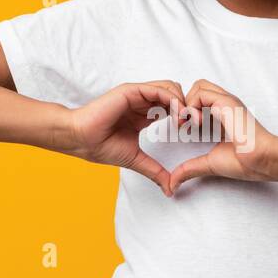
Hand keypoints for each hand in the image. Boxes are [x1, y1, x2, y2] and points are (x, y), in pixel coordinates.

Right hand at [59, 80, 188, 195]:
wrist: (82, 139)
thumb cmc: (102, 147)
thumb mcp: (136, 160)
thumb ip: (155, 171)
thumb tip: (170, 189)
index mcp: (143, 115)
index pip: (171, 107)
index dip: (185, 116)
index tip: (193, 131)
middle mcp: (142, 102)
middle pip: (174, 95)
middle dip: (188, 107)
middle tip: (195, 124)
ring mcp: (137, 94)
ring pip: (169, 88)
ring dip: (182, 102)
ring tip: (186, 119)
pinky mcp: (132, 91)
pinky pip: (158, 89)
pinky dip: (172, 99)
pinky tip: (177, 114)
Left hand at [166, 79, 277, 194]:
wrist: (261, 159)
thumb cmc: (244, 162)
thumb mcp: (209, 163)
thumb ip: (190, 168)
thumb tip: (174, 182)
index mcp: (223, 116)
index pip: (200, 101)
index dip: (188, 112)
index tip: (185, 131)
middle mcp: (225, 105)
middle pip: (198, 88)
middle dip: (184, 104)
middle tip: (183, 125)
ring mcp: (226, 101)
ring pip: (198, 86)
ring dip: (186, 104)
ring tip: (187, 124)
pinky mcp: (226, 102)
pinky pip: (200, 92)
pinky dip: (190, 106)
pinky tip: (194, 124)